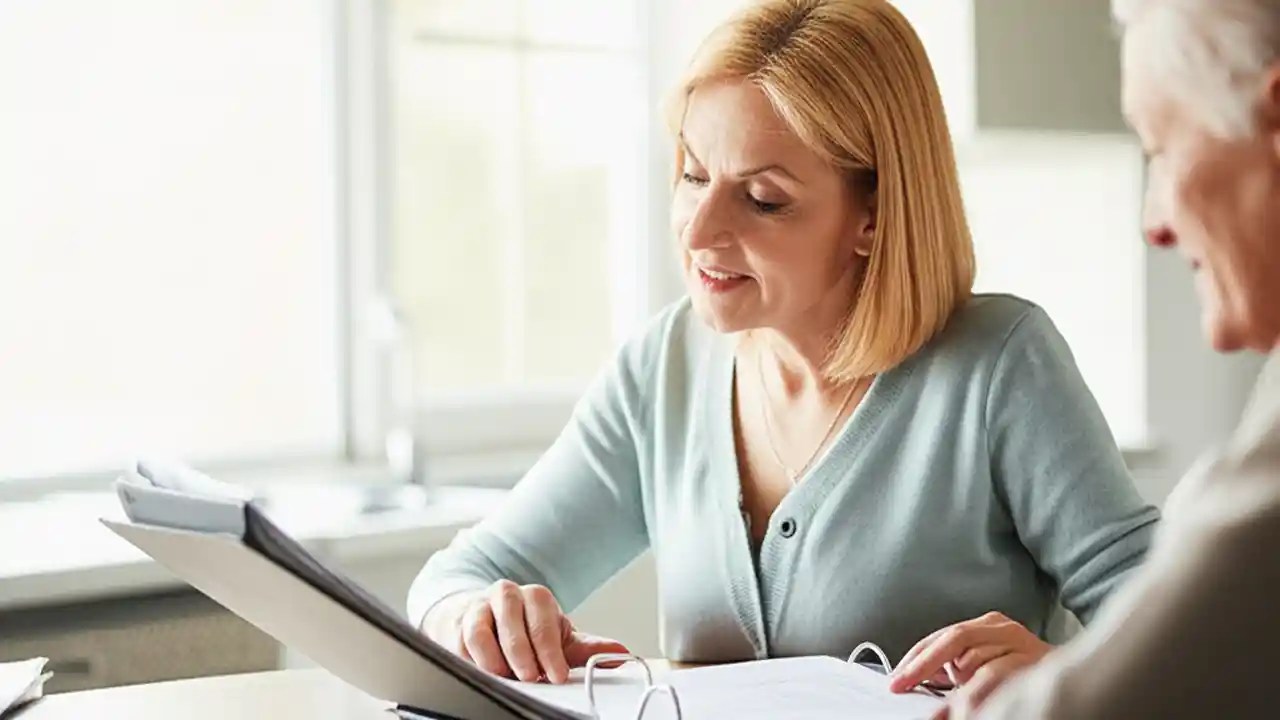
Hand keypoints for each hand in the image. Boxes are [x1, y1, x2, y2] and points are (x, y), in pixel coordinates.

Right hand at [423, 579, 629, 684]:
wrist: (482, 616)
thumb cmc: (524, 630)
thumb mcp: (557, 639)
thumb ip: (587, 648)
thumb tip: (620, 653)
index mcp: (537, 597)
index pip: (545, 623)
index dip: (551, 652)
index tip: (558, 676)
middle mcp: (507, 595)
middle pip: (513, 621)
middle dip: (524, 654)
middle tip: (533, 678)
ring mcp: (478, 606)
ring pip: (481, 627)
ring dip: (494, 656)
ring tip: (506, 677)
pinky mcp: (455, 623)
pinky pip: (459, 639)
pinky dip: (470, 657)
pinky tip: (482, 671)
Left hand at [889, 612, 1051, 717]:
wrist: (1077, 677)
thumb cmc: (1025, 672)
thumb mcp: (985, 665)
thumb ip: (957, 668)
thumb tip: (917, 681)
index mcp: (989, 624)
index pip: (943, 635)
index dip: (916, 657)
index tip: (896, 678)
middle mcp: (1005, 628)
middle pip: (955, 639)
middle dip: (924, 664)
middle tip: (903, 684)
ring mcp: (1023, 644)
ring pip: (978, 661)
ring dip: (958, 684)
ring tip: (947, 706)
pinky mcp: (1038, 663)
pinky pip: (1002, 676)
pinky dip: (980, 693)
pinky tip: (969, 707)